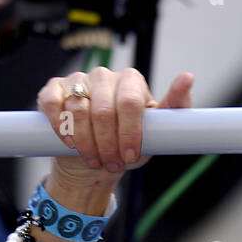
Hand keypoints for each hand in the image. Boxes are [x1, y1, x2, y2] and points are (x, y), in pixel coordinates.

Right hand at [36, 66, 194, 201]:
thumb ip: (175, 109)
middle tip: (111, 164)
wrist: (96, 159)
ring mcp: (78, 81)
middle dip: (108, 144)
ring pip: (78, 110)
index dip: (129, 133)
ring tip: (94, 160)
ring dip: (86, 143)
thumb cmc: (128, 143)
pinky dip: (60, 126)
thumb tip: (188, 77)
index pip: (130, 102)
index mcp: (131, 82)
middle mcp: (105, 77)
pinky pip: (54, 103)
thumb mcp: (157, 133)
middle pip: (103, 110)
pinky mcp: (55, 90)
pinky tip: (69, 143)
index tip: (130, 156)